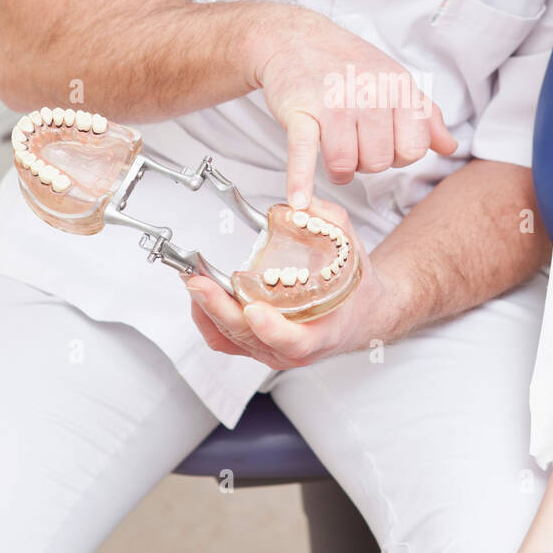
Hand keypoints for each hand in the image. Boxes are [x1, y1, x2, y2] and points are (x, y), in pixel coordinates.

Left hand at [183, 197, 397, 371]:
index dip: (271, 329)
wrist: (360, 317)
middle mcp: (293, 348)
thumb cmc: (354, 293)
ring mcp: (271, 351)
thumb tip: (300, 201)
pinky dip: (206, 319)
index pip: (293, 340)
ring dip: (207, 310)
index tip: (254, 310)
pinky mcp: (255, 346)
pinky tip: (198, 294)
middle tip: (200, 282)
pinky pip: (223, 340)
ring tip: (192, 279)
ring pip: (230, 339)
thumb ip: (329, 224)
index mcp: (321, 332)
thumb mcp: (351, 252)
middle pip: (248, 337)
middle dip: (219, 308)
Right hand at [249, 4, 456, 207]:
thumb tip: (450, 146)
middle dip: (364, 162)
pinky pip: (304, 153)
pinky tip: (299, 199)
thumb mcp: (395, 81)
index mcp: (397, 88)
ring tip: (331, 151)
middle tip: (352, 143)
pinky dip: (300, 180)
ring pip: (345, 166)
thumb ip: (425, 116)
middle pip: (379, 163)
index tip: (382, 144)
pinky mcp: (301, 112)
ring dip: (337, 169)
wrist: (296, 38)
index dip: (397, 156)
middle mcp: (370, 95)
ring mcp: (334, 104)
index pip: (413, 150)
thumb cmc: (346, 63)